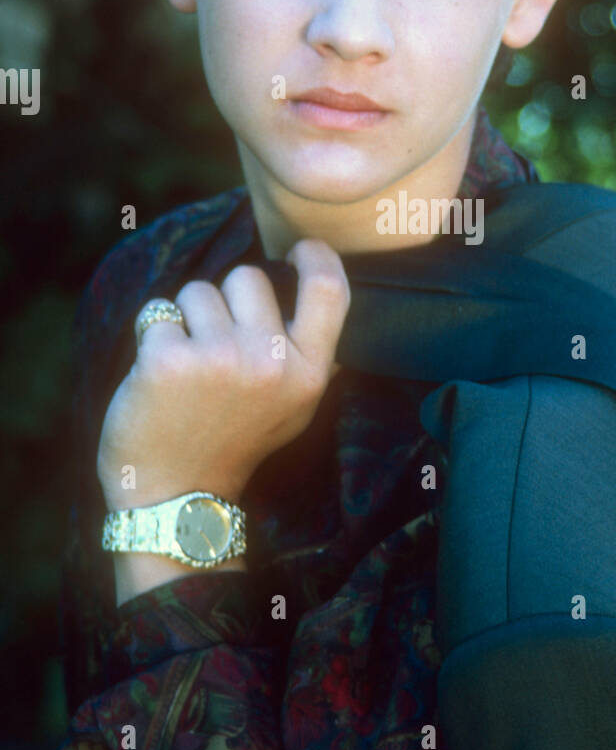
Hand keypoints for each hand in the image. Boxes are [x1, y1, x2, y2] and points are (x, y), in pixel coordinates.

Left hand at [97, 239, 349, 510]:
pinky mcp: (168, 360)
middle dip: (225, 301)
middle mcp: (271, 362)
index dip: (315, 256)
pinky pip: (157, 312)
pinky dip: (152, 336)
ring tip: (187, 372)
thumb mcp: (294, 410)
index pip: (329, 288)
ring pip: (197, 291)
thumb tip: (323, 293)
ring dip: (186, 319)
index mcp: (309, 373)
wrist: (176, 498)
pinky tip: (157, 379)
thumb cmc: (234, 443)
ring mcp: (220, 359)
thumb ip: (309, 357)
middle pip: (247, 277)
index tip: (298, 251)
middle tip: (216, 352)